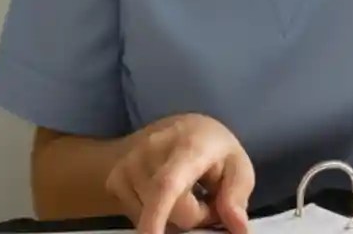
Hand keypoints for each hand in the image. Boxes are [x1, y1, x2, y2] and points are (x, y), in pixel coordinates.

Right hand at [106, 114, 253, 233]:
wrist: (180, 129)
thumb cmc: (213, 149)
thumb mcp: (238, 166)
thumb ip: (237, 196)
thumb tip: (238, 228)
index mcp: (188, 146)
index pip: (167, 184)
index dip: (157, 215)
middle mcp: (151, 151)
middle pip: (169, 210)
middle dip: (194, 217)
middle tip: (207, 201)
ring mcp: (127, 164)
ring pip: (151, 216)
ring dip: (172, 216)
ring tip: (186, 194)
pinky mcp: (115, 178)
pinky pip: (136, 215)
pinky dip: (152, 215)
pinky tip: (164, 196)